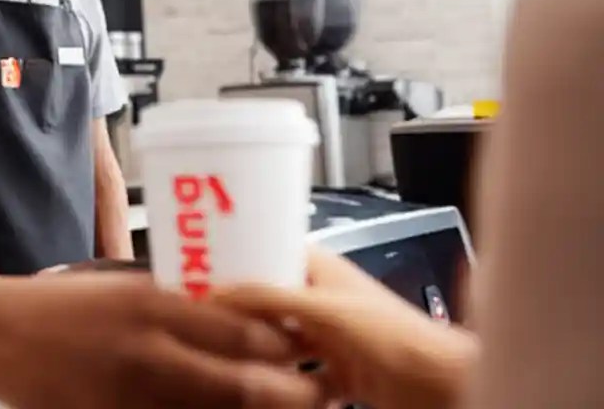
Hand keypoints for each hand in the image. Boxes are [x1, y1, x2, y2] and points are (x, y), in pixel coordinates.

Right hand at [0, 273, 322, 408]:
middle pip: (241, 384)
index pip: (240, 328)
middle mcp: (147, 350)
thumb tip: (233, 312)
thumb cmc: (59, 307)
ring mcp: (130, 394)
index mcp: (152, 305)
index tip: (314, 342)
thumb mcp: (121, 288)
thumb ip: (173, 302)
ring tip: (288, 408)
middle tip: (323, 394)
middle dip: (293, 394)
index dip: (287, 343)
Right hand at [214, 249, 477, 408]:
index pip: (263, 248)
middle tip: (202, 318)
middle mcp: (322, 298)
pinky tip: (263, 388)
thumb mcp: (322, 309)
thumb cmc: (398, 335)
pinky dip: (281, 384)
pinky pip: (295, 376)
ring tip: (225, 357)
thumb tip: (214, 294)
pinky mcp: (336, 370)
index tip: (197, 267)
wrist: (439, 386)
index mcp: (319, 268)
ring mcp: (328, 335)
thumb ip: (266, 299)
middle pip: (264, 299)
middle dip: (237, 312)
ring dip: (258, 352)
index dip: (232, 255)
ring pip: (276, 340)